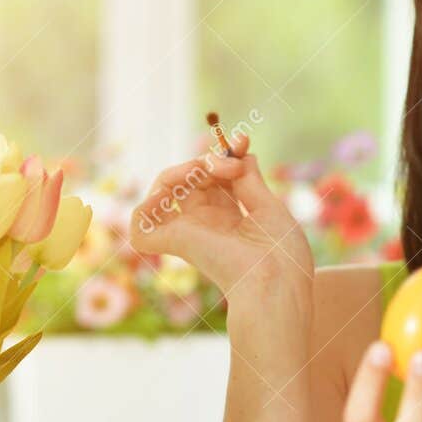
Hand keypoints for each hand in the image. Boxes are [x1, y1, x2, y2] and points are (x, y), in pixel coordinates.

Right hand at [128, 134, 313, 307]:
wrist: (276, 280)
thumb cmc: (281, 255)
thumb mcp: (269, 207)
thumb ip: (249, 180)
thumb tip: (241, 153)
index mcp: (230, 218)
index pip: (214, 178)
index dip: (224, 156)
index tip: (242, 141)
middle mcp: (206, 224)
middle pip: (190, 177)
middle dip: (208, 160)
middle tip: (231, 165)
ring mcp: (188, 231)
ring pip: (163, 189)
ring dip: (179, 170)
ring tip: (204, 170)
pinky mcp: (173, 242)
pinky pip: (140, 223)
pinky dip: (146, 204)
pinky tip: (174, 191)